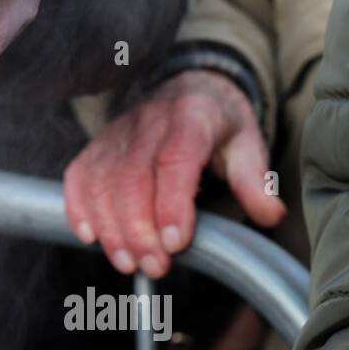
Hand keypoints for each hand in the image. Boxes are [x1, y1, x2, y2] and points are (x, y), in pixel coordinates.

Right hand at [62, 69, 285, 277]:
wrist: (185, 83)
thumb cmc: (218, 120)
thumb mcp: (247, 142)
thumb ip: (255, 179)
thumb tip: (269, 214)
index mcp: (192, 116)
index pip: (175, 158)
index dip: (171, 203)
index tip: (175, 242)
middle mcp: (148, 123)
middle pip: (132, 176)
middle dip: (138, 228)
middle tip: (154, 266)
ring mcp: (117, 134)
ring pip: (102, 181)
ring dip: (110, 227)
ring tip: (128, 262)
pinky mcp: (97, 145)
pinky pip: (79, 175)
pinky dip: (79, 207)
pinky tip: (90, 236)